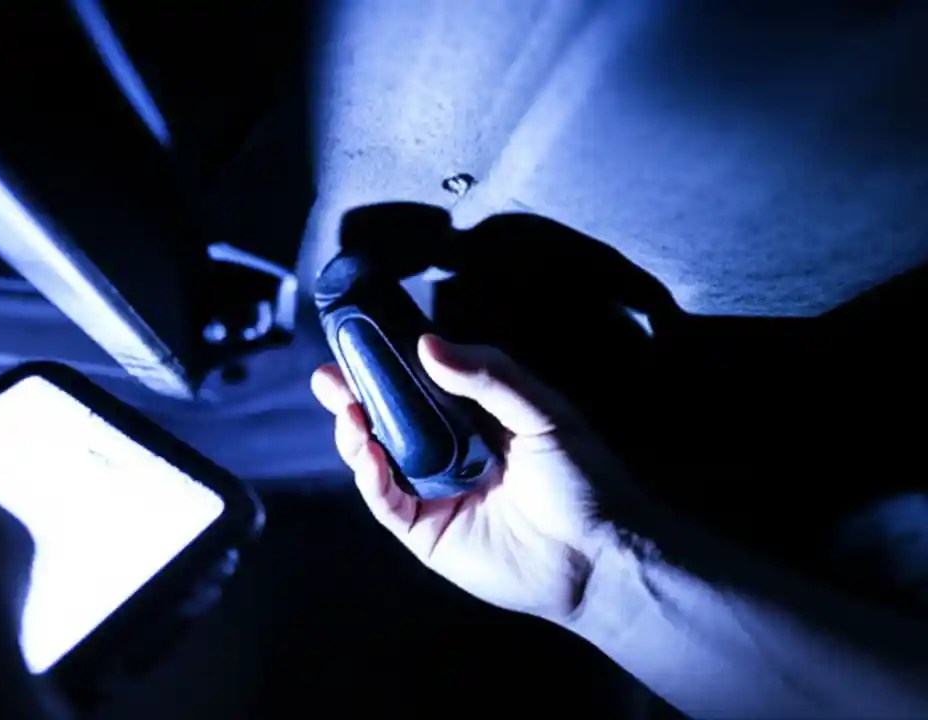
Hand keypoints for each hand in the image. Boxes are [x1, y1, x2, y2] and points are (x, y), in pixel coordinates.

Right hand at [312, 335, 637, 620]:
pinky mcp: (424, 532)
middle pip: (386, 420)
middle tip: (328, 376)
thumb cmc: (582, 478)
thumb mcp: (542, 413)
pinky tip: (368, 453)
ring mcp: (431, 493)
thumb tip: (428, 343)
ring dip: (354, 432)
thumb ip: (488, 376)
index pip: (418, 385)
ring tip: (348, 409)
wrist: (599, 556)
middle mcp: (446, 452)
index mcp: (473, 419)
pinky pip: (386, 501)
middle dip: (352, 396)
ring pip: (376, 459)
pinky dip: (370, 477)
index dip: (385, 365)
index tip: (358, 340)